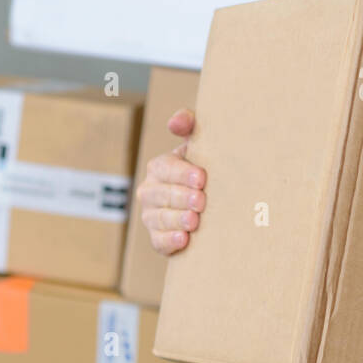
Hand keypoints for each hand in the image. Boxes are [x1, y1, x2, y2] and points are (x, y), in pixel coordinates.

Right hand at [134, 108, 205, 254]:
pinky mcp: (158, 239)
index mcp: (160, 168)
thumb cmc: (204, 169)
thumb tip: (176, 121)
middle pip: (162, 194)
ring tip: (194, 221)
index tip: (202, 178)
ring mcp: (151, 216)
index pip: (165, 168)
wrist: (212, 205)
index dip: (182, 173)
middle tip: (201, 201)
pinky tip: (184, 239)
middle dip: (182, 197)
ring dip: (177, 219)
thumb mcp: (198, 145)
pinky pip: (158, 241)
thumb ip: (189, 126)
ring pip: (159, 218)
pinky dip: (170, 241)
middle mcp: (150, 191)